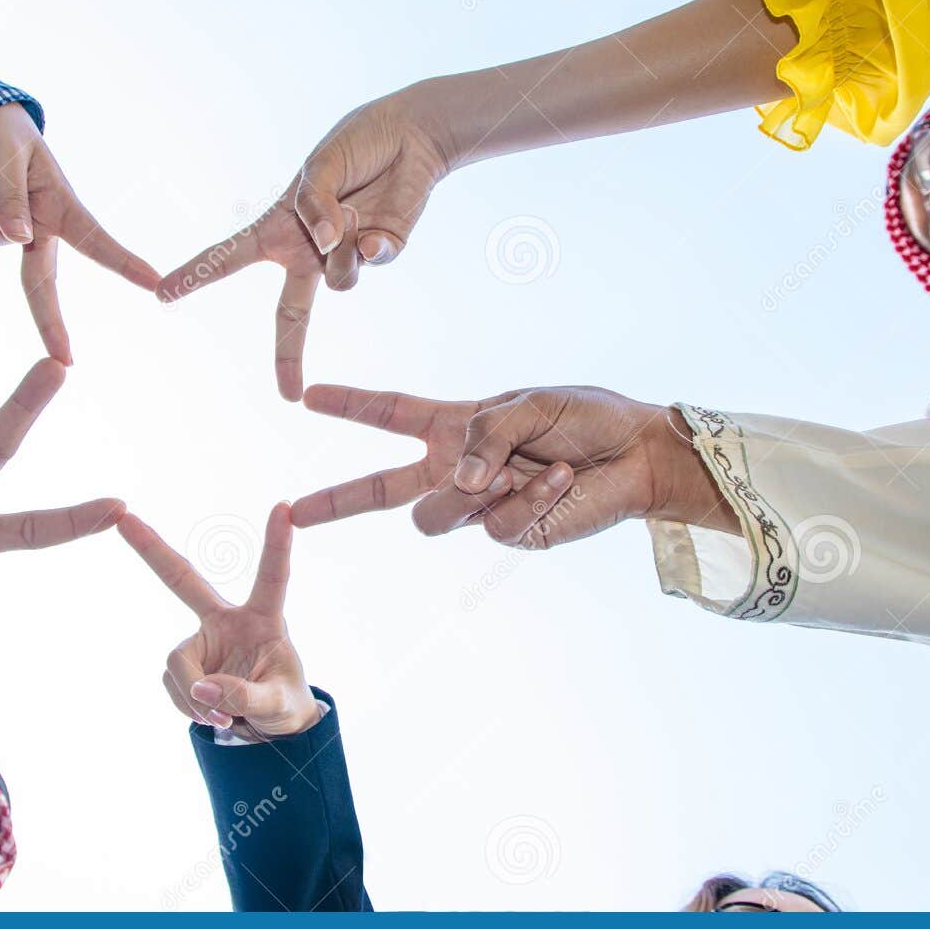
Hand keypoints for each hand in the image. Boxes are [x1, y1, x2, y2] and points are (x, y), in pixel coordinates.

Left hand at [0, 103, 160, 364]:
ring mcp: (8, 236)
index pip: (96, 241)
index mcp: (59, 208)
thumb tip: (17, 240)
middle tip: (66, 361)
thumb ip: (12, 194)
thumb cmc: (2, 132)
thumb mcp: (8, 152)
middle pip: (43, 284)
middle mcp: (37, 229)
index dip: (125, 263)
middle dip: (52, 323)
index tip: (156, 283)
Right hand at [119, 503, 320, 740]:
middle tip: (124, 519)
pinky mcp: (186, 666)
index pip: (271, 576)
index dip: (276, 543)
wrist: (269, 729)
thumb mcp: (278, 704)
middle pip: (183, 580)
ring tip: (223, 718)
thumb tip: (203, 690)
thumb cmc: (285, 705)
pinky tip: (209, 717)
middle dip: (152, 549)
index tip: (284, 506)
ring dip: (194, 696)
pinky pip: (174, 685)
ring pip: (178, 663)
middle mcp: (226, 622)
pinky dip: (188, 707)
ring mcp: (202, 643)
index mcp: (262, 619)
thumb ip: (245, 695)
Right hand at [155, 87, 454, 399]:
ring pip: (339, 280)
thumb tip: (325, 243)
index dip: (195, 276)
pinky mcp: (381, 254)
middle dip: (289, 356)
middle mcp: (309, 252)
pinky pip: (370, 264)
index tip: (161, 294)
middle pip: (291, 315)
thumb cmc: (355, 144)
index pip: (229, 258)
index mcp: (278, 230)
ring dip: (341, 246)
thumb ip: (315, 204)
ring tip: (352, 205)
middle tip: (287, 395)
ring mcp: (346, 258)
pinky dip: (371, 245)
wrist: (411, 134)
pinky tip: (375, 226)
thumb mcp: (321, 165)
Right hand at [290, 385, 736, 548]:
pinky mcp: (510, 532)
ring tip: (524, 467)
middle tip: (294, 512)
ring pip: (434, 514)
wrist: (635, 456)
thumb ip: (484, 436)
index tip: (306, 397)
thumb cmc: (585, 418)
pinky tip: (556, 481)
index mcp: (455, 426)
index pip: (390, 414)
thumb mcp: (527, 405)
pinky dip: (528, 496)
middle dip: (335, 501)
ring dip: (478, 488)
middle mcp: (458, 468)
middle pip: (381, 489)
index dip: (348, 405)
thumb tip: (459, 484)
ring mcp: (480, 505)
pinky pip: (494, 521)